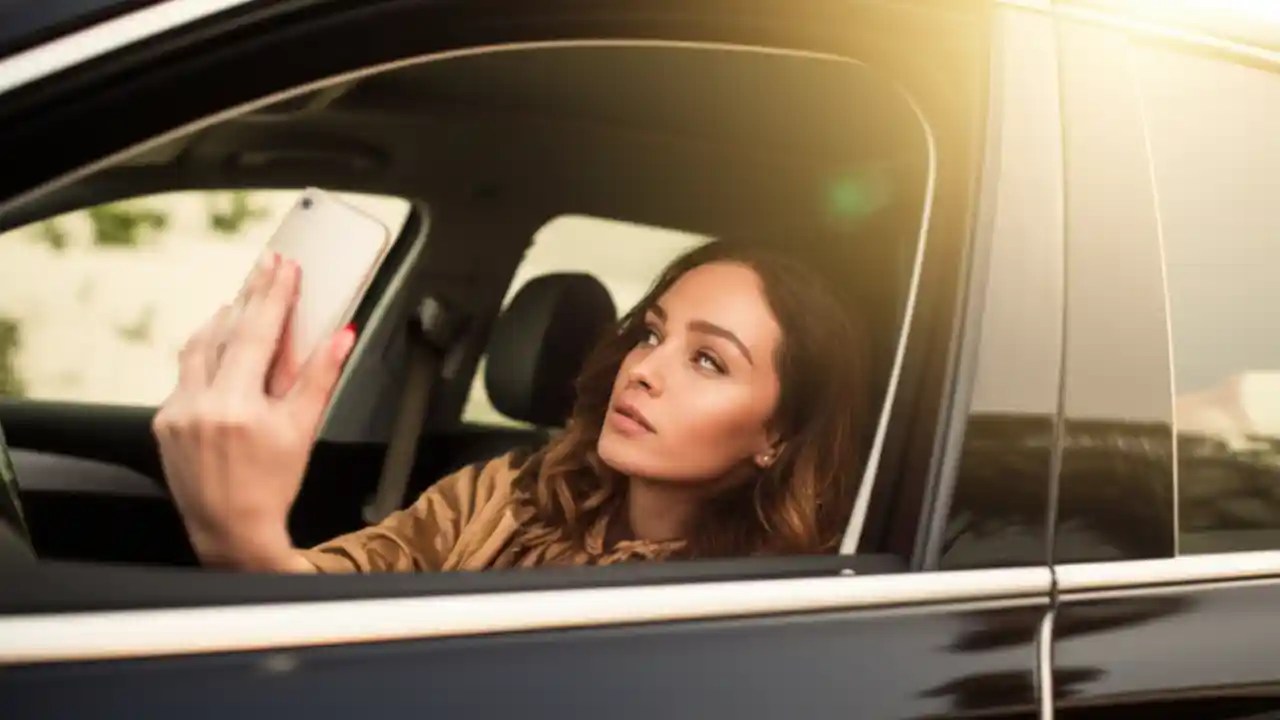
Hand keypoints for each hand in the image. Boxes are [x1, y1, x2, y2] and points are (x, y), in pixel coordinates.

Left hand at [152, 252, 355, 569]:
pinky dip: (206, 357)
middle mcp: (202, 404)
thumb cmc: (273, 485)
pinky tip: (220, 351)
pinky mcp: (164, 422)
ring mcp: (177, 412)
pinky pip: (186, 375)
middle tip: (267, 267)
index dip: (273, 295)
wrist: (232, 530)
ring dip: (222, 322)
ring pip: (198, 347)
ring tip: (242, 303)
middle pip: (226, 331)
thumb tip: (342, 336)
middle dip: (250, 296)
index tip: (285, 268)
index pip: (257, 333)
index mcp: (239, 405)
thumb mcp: (303, 430)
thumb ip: (320, 377)